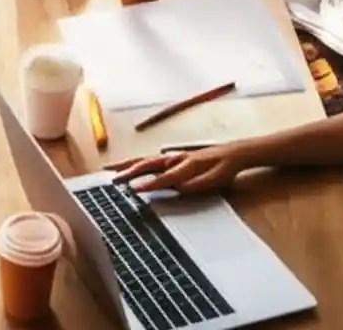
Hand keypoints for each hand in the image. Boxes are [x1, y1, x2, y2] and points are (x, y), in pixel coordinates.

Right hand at [104, 145, 250, 193]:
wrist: (233, 153)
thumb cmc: (224, 168)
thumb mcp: (215, 180)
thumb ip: (196, 185)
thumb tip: (176, 188)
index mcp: (187, 165)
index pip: (164, 177)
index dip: (149, 184)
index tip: (133, 190)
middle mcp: (176, 158)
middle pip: (147, 163)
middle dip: (128, 170)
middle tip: (112, 178)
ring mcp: (172, 156)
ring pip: (145, 160)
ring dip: (127, 165)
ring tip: (109, 169)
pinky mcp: (171, 157)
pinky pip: (149, 160)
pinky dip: (135, 163)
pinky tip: (127, 167)